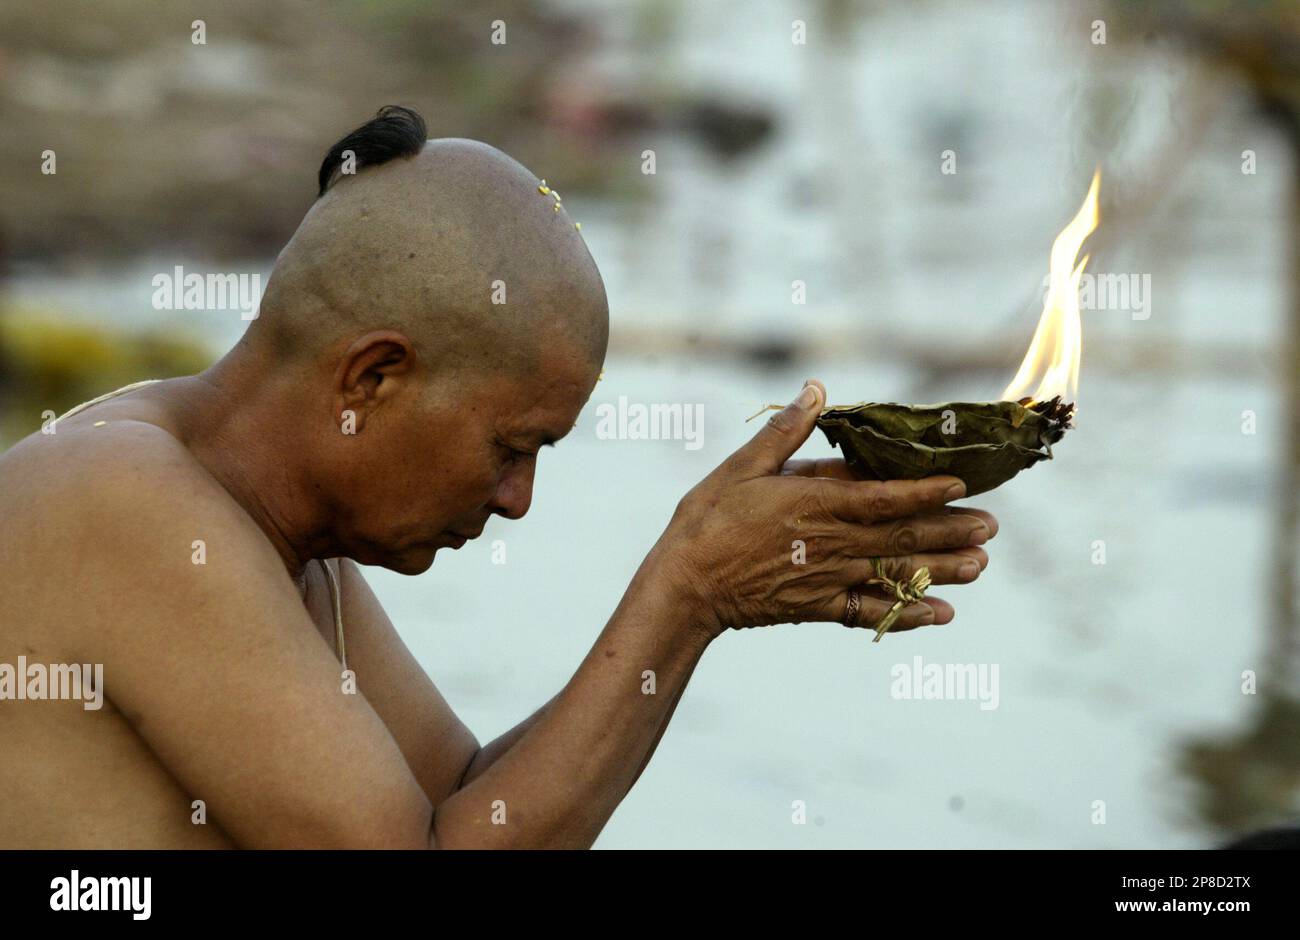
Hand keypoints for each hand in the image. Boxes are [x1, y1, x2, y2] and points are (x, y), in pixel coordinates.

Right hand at [657, 380, 997, 638]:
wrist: (685, 587)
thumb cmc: (707, 520)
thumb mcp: (741, 467)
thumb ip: (785, 432)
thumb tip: (817, 388)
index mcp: (815, 504)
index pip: (883, 496)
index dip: (925, 491)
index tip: (961, 485)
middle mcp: (831, 544)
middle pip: (902, 536)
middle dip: (949, 531)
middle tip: (991, 528)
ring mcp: (828, 579)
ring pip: (896, 575)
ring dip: (942, 571)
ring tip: (980, 567)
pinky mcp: (818, 608)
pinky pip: (871, 613)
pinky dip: (908, 615)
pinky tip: (942, 615)